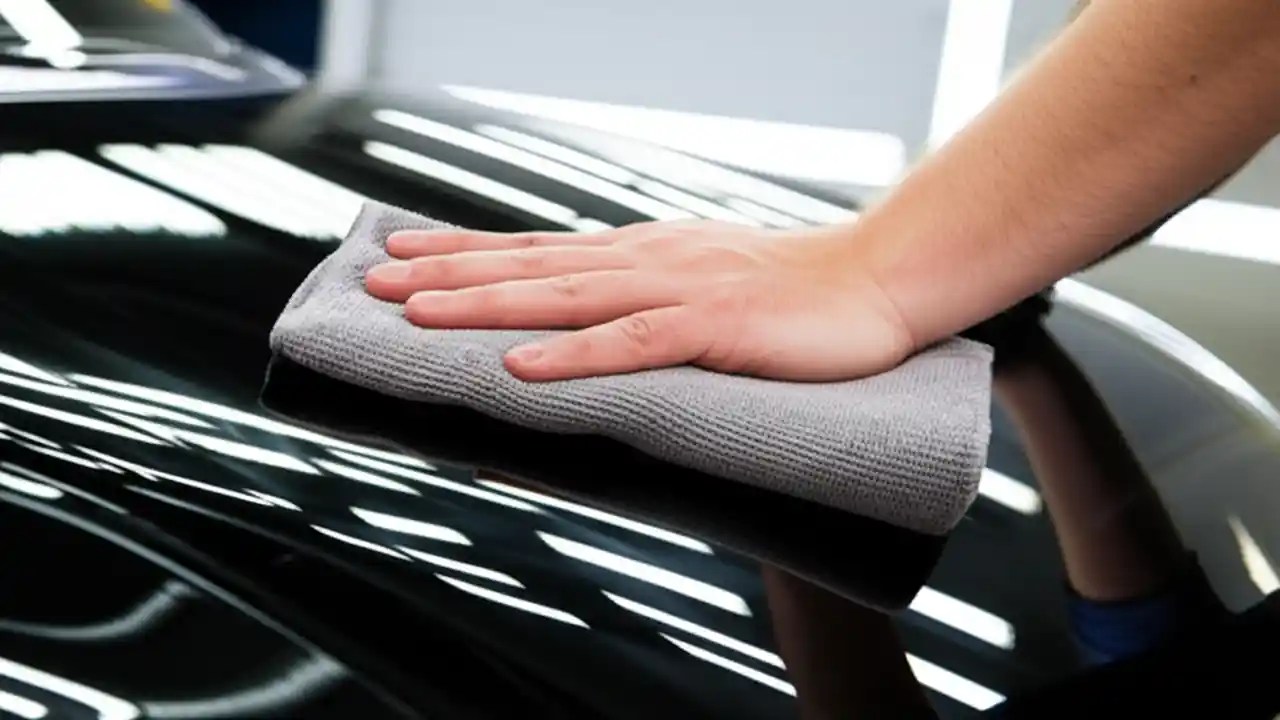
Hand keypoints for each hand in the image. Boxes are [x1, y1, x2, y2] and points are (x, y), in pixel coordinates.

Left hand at [364, 220, 914, 381]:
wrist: (876, 279)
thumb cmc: (792, 290)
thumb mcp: (701, 280)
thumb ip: (643, 295)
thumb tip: (584, 315)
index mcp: (640, 253)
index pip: (534, 248)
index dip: (463, 251)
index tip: (399, 252)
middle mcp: (645, 261)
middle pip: (530, 267)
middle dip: (447, 275)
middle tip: (375, 279)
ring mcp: (679, 290)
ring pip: (565, 297)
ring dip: (487, 305)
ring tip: (416, 314)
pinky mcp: (717, 328)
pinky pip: (633, 344)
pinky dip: (574, 356)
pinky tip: (522, 367)